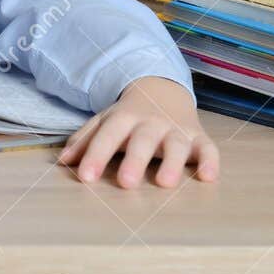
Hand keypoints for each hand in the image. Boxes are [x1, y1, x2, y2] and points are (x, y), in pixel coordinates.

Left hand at [59, 77, 218, 187]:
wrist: (163, 90)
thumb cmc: (129, 116)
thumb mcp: (105, 121)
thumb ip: (85, 140)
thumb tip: (63, 162)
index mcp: (124, 118)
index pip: (108, 135)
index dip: (96, 155)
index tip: (85, 177)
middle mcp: (151, 123)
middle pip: (142, 140)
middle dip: (134, 160)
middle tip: (125, 183)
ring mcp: (177, 129)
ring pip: (176, 145)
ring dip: (171, 163)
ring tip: (164, 183)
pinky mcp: (199, 138)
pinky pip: (208, 149)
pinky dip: (210, 162)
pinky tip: (208, 177)